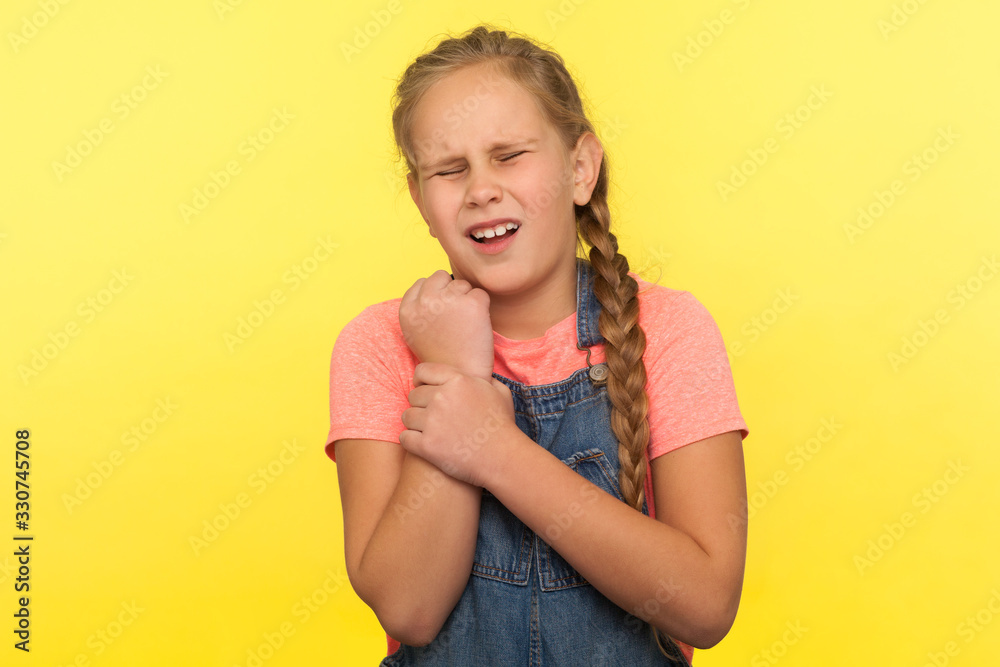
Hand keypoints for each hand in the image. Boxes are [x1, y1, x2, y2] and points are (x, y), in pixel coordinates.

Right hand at [399, 270, 493, 379]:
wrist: (462, 375)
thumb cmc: (441, 357)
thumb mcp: (416, 334)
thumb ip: (417, 309)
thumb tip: (427, 286)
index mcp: (408, 310)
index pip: (422, 283)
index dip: (434, 295)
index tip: (441, 313)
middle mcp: (426, 302)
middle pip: (440, 277)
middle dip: (449, 291)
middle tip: (455, 316)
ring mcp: (449, 301)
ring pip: (461, 284)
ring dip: (466, 299)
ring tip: (464, 325)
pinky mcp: (472, 304)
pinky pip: (480, 293)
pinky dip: (482, 307)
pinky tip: (477, 325)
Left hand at [399, 362, 518, 487]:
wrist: (503, 458)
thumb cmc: (503, 426)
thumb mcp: (500, 393)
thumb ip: (485, 379)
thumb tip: (478, 376)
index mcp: (458, 381)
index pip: (423, 371)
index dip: (420, 380)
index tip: (423, 390)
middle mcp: (442, 398)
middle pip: (414, 395)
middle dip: (420, 405)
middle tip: (431, 416)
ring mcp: (433, 422)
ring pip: (407, 416)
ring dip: (414, 424)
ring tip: (427, 431)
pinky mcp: (427, 446)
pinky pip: (405, 438)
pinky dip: (410, 441)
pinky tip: (422, 443)